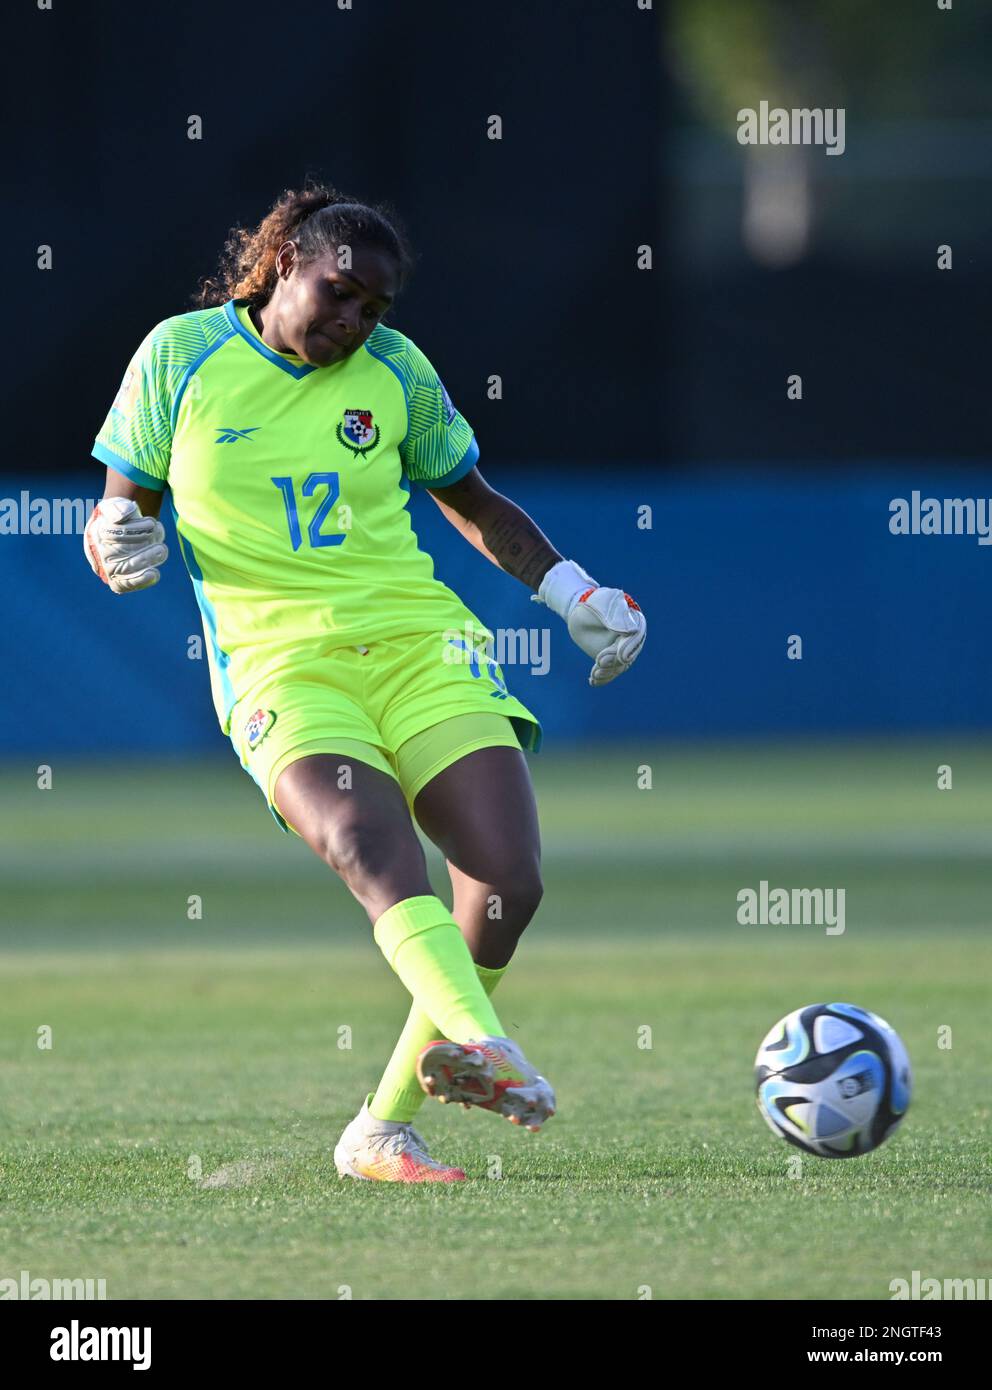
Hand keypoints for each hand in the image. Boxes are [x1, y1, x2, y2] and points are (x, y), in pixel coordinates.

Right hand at [84, 496, 167, 593]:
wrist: (125, 530)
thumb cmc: (120, 517)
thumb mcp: (116, 506)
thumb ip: (116, 507)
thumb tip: (121, 515)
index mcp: (96, 534)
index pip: (111, 533)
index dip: (134, 529)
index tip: (152, 523)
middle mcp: (100, 553)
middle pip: (118, 555)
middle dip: (143, 550)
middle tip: (161, 545)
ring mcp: (109, 568)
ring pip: (125, 570)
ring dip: (146, 561)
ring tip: (161, 550)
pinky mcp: (118, 580)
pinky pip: (126, 585)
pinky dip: (141, 581)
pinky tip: (154, 574)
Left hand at [532, 558, 646, 686]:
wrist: (581, 612)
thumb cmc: (595, 603)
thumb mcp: (605, 604)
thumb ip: (617, 616)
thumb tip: (631, 630)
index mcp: (636, 623)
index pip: (635, 638)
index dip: (629, 648)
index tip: (621, 655)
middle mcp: (631, 641)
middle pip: (627, 656)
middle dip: (614, 661)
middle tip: (600, 663)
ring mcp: (621, 652)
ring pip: (617, 667)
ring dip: (607, 672)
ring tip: (594, 673)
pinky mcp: (610, 661)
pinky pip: (608, 673)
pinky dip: (601, 679)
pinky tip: (593, 681)